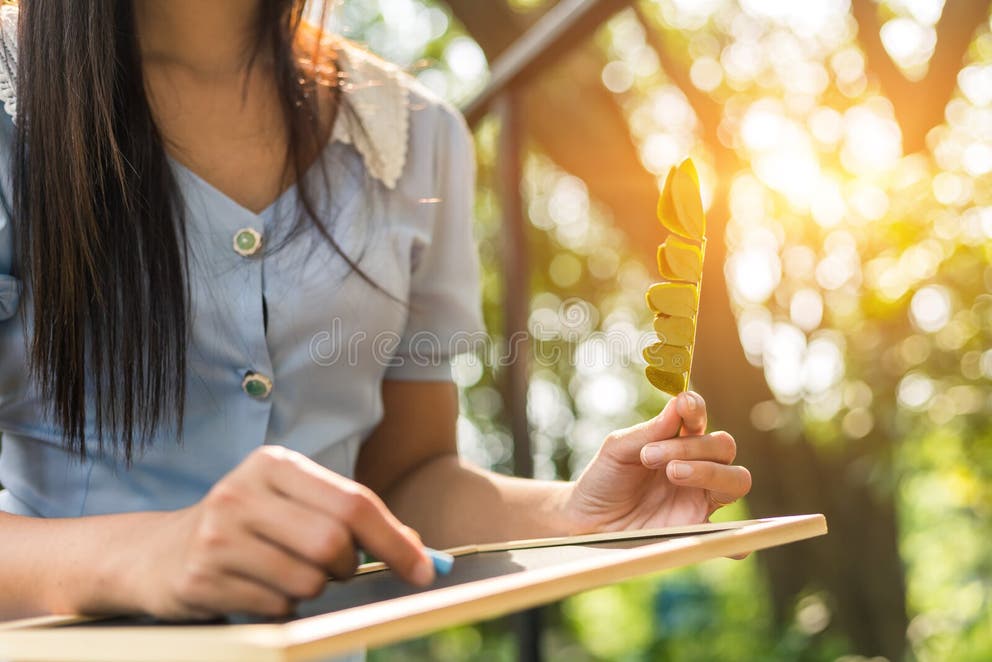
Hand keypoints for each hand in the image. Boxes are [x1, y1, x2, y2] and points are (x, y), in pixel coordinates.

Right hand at [129, 446, 433, 619]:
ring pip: (307, 582)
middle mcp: (243, 491)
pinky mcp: (201, 578)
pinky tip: (259, 588)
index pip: (353, 502)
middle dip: (348, 568)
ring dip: (312, 590)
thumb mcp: (293, 503)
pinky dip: (282, 607)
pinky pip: (275, 607)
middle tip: (338, 570)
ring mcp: (218, 535)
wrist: (158, 553)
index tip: (424, 571)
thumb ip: (351, 518)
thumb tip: (418, 551)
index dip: (396, 540)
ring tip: (286, 574)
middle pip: (333, 544)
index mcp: (274, 463)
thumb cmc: (248, 526)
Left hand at [562, 391, 750, 533]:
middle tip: (650, 456)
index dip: (696, 408)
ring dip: (708, 471)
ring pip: (736, 479)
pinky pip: (730, 534)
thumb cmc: (605, 479)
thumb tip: (678, 404)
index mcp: (676, 441)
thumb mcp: (617, 450)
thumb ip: (648, 431)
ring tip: (673, 472)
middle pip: (722, 446)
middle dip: (690, 446)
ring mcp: (700, 498)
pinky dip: (736, 534)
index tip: (684, 404)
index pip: (698, 419)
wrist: (588, 521)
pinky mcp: (697, 529)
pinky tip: (717, 528)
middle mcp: (696, 466)